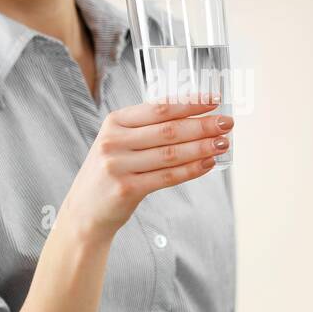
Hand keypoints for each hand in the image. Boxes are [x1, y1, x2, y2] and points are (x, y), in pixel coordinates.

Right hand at [59, 93, 233, 242]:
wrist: (85, 211)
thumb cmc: (110, 172)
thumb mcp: (119, 143)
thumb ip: (147, 130)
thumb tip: (195, 119)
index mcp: (114, 122)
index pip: (159, 107)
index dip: (190, 103)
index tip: (215, 100)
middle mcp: (114, 141)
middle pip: (169, 129)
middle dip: (203, 125)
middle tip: (227, 123)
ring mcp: (118, 165)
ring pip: (171, 153)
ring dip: (202, 147)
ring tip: (223, 143)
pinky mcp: (126, 189)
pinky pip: (167, 176)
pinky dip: (191, 170)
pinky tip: (208, 163)